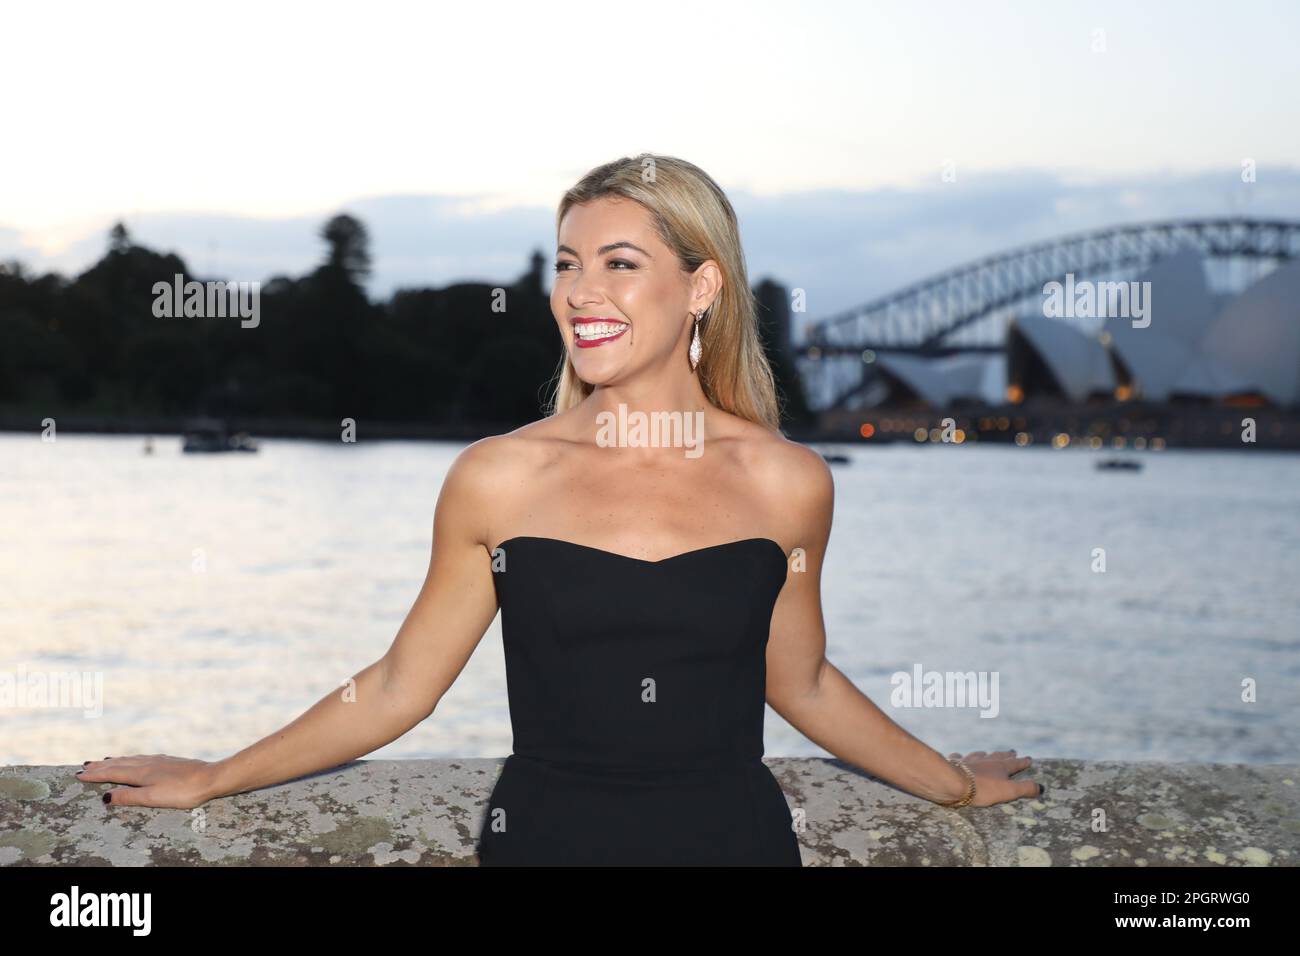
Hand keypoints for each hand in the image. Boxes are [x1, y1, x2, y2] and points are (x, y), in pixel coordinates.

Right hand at [76, 754, 219, 808]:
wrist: (211, 778)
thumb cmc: (182, 791)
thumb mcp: (153, 798)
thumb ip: (129, 796)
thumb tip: (104, 796)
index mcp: (141, 773)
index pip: (112, 773)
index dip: (95, 775)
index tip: (78, 774)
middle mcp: (147, 763)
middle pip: (119, 764)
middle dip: (101, 766)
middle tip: (84, 766)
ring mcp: (159, 760)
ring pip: (131, 759)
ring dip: (115, 761)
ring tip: (104, 761)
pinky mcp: (169, 761)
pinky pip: (143, 758)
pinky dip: (132, 759)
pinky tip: (135, 760)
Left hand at [947, 750, 1041, 806]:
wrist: (953, 782)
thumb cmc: (982, 788)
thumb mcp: (1008, 791)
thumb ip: (1025, 788)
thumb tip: (1041, 787)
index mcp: (1000, 767)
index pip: (1015, 764)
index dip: (1022, 762)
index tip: (1029, 758)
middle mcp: (985, 761)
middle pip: (998, 757)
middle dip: (1006, 755)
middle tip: (1012, 751)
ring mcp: (969, 761)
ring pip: (979, 755)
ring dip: (984, 754)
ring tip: (985, 752)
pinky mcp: (954, 764)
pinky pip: (958, 758)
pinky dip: (960, 757)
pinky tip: (958, 756)